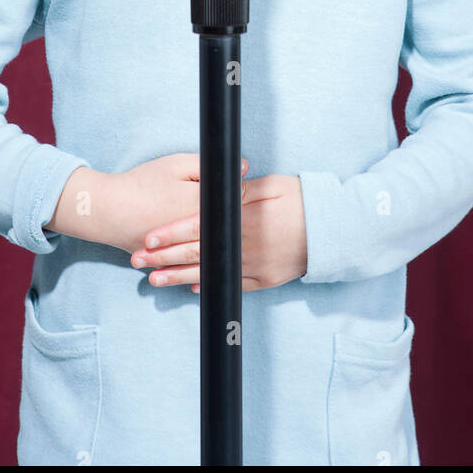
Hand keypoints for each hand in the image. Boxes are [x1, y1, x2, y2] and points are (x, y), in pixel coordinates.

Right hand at [97, 152, 247, 255]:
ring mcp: (183, 252)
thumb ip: (207, 166)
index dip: (242, 197)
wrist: (108, 209)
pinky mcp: (170, 263)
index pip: (235, 203)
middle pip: (227, 230)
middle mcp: (195, 233)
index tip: (244, 194)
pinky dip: (201, 260)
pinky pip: (193, 265)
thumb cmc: (142, 183)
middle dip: (237, 222)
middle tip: (244, 214)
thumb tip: (243, 167)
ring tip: (227, 236)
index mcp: (201, 206)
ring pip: (212, 252)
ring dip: (221, 244)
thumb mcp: (175, 165)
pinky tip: (206, 254)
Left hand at [131, 173, 307, 292]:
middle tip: (138, 262)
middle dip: (164, 259)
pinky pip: (232, 286)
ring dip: (178, 277)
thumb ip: (241, 189)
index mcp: (243, 221)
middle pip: (197, 254)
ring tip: (154, 280)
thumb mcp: (271, 185)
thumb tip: (217, 188)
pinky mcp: (266, 280)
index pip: (198, 227)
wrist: (334, 231)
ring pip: (210, 274)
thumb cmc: (302, 200)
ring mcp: (255, 267)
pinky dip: (210, 285)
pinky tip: (192, 286)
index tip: (149, 238)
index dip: (171, 233)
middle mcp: (245, 248)